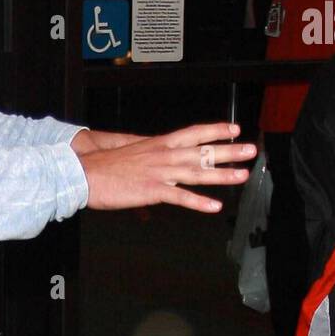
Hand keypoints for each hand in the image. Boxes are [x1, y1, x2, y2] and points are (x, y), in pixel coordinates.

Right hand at [79, 122, 256, 212]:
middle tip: (251, 150)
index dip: (215, 130)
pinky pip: (180, 197)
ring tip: (242, 175)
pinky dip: (199, 202)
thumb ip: (150, 169)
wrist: (83, 174)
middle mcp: (163, 155)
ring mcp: (159, 172)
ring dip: (223, 174)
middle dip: (229, 151)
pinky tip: (214, 206)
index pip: (194, 133)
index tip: (234, 129)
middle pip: (203, 151)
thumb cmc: (104, 168)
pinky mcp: (152, 191)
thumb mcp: (131, 159)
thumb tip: (158, 181)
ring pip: (198, 172)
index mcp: (158, 144)